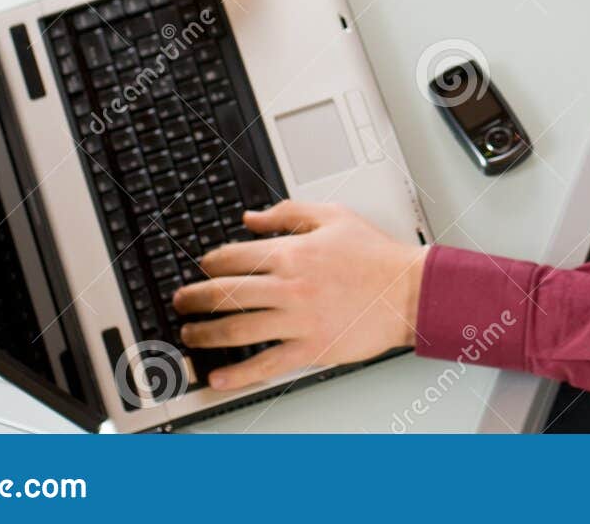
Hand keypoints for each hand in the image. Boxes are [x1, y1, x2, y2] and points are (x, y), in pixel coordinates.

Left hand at [171, 200, 426, 391]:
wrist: (408, 291)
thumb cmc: (376, 256)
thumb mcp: (334, 216)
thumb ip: (288, 213)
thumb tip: (251, 217)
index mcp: (291, 253)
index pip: (233, 257)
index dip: (209, 263)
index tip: (203, 268)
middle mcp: (289, 287)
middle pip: (225, 294)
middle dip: (193, 298)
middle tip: (180, 302)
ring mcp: (297, 320)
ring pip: (236, 330)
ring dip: (205, 333)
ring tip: (189, 334)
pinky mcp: (310, 348)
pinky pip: (265, 364)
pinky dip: (237, 374)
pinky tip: (218, 377)